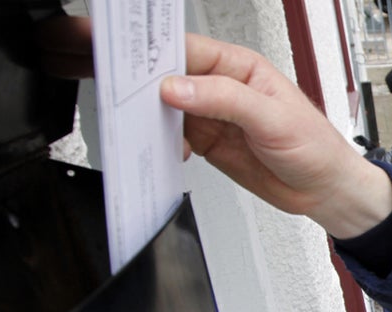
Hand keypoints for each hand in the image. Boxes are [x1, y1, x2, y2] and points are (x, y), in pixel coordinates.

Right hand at [36, 16, 391, 237]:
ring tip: (82, 88)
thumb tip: (175, 87)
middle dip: (113, 64)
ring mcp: (207, 113)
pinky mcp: (203, 140)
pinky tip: (131, 136)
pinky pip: (165, 133)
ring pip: (155, 101)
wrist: (325, 189)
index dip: (136, 46)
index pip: (176, 48)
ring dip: (123, 100)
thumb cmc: (315, 145)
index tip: (101, 42)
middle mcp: (218, 84)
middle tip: (67, 53)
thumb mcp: (272, 118)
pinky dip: (146, 135)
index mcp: (235, 65)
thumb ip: (223, 99)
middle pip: (156, 69)